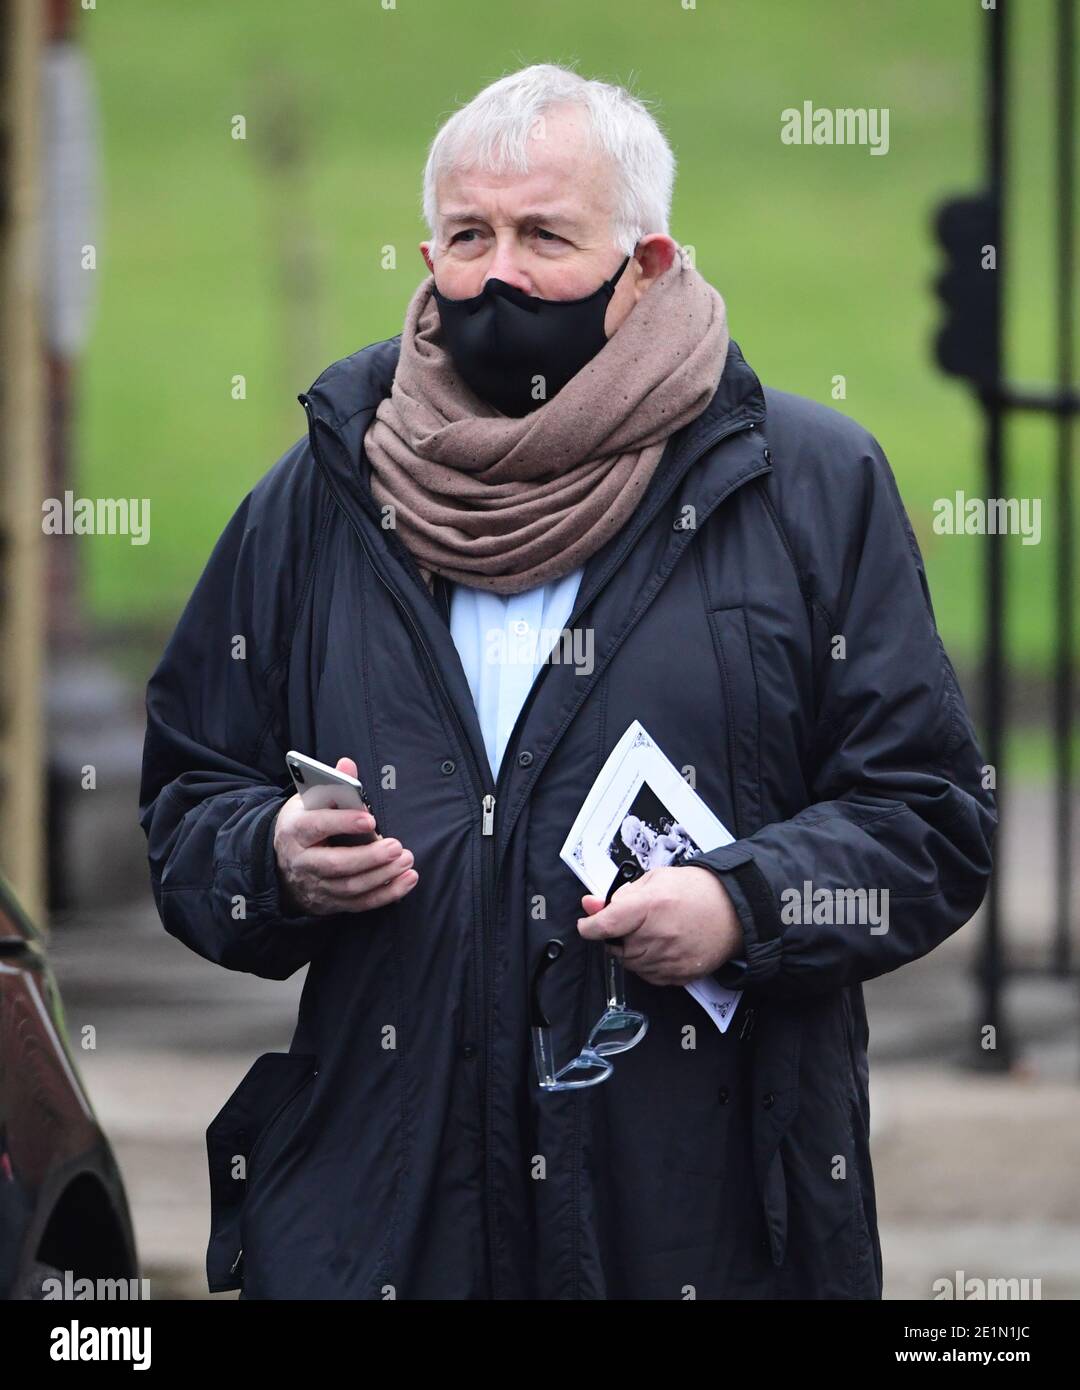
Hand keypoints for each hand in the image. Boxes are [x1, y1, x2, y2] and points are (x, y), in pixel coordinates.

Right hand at [273, 756, 418, 915]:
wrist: (283, 863)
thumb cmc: (304, 825)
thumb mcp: (308, 802)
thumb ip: (332, 785)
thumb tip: (347, 764)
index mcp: (295, 831)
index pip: (317, 826)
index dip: (343, 823)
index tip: (370, 819)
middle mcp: (302, 862)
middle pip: (336, 864)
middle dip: (369, 857)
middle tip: (397, 846)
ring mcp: (316, 886)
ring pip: (350, 887)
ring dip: (382, 876)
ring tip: (406, 860)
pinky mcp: (330, 903)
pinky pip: (360, 904)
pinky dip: (386, 895)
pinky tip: (407, 881)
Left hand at [576, 865, 742, 986]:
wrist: (734, 909)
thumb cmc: (696, 890)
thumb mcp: (655, 880)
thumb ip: (620, 895)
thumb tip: (591, 905)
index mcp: (649, 906)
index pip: (605, 925)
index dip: (590, 926)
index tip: (589, 925)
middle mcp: (658, 936)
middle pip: (616, 947)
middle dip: (616, 936)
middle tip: (633, 923)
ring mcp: (669, 959)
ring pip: (631, 964)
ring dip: (631, 951)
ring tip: (651, 932)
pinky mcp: (680, 975)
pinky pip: (649, 976)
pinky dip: (647, 964)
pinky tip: (661, 947)